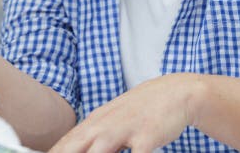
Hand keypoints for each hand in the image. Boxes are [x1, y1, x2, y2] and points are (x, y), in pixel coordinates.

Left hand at [48, 73, 200, 152]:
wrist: (174, 92)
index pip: (65, 144)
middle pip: (75, 147)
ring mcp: (125, 130)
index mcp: (95, 122)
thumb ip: (91, 136)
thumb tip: (66, 148)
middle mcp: (105, 125)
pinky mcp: (147, 137)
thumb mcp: (111, 119)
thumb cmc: (140, 110)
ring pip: (100, 152)